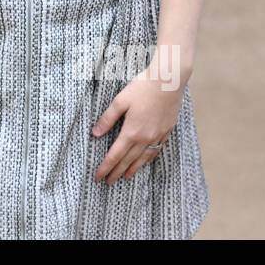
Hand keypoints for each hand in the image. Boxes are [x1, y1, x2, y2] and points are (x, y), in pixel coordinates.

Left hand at [90, 63, 186, 184]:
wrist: (169, 82)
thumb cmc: (142, 88)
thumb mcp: (120, 101)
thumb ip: (107, 119)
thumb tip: (95, 134)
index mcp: (131, 131)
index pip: (115, 155)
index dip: (106, 167)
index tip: (98, 177)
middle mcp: (145, 138)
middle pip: (128, 160)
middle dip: (117, 172)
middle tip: (108, 182)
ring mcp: (157, 136)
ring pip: (143, 159)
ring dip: (133, 169)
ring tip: (125, 177)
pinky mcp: (166, 132)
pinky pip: (155, 151)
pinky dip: (147, 159)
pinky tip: (144, 161)